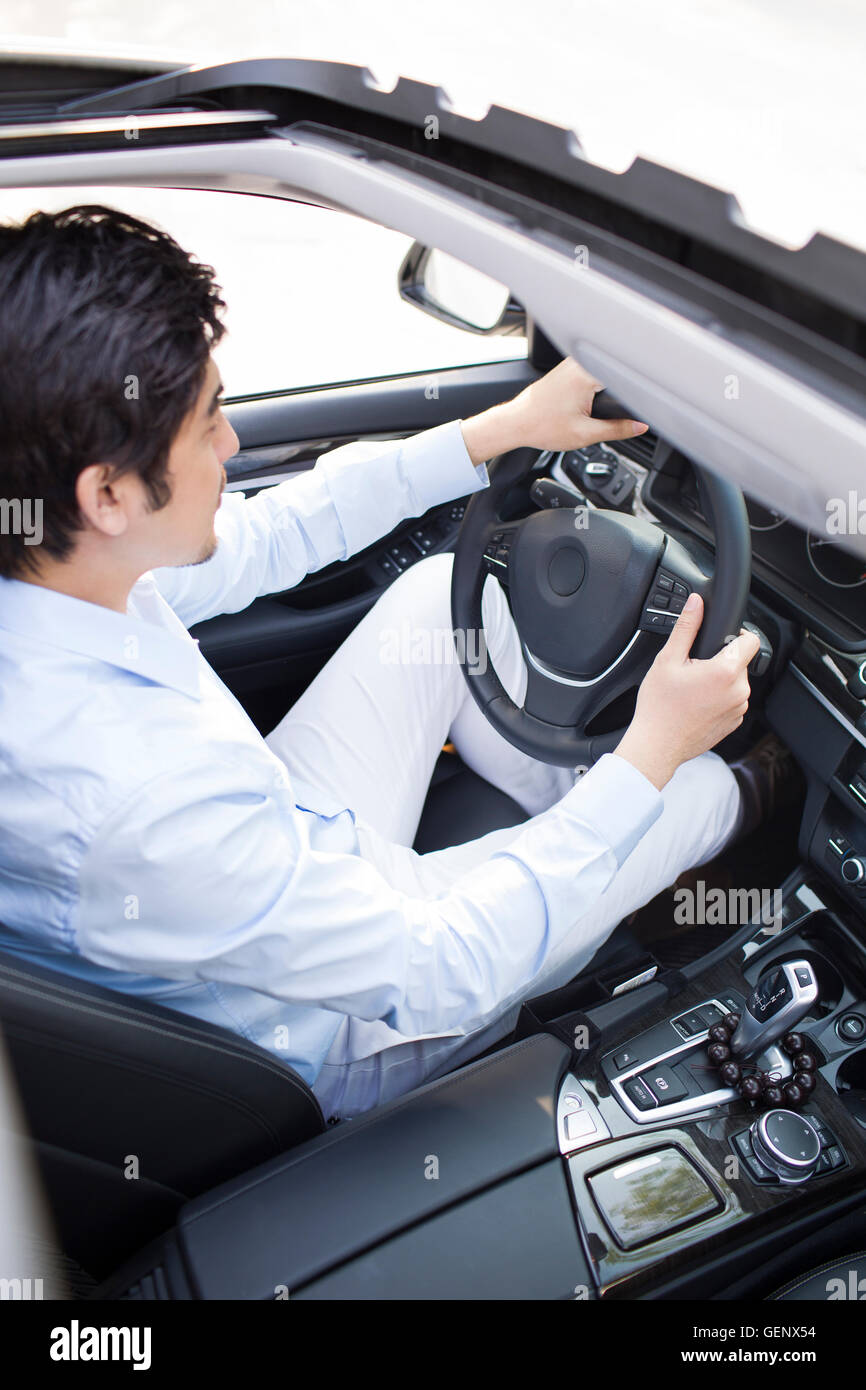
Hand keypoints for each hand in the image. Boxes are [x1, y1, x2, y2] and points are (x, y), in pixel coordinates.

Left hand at [459, 356, 647, 464]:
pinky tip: (599, 394)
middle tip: (634, 396)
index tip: (651, 389)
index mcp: (587, 373)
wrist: (515, 424)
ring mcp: (572, 362)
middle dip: (626, 383)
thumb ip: (618, 429)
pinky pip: (592, 369)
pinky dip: (599, 381)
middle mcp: (579, 362)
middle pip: (616, 366)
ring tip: (613, 397)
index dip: (640, 382)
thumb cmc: (541, 426)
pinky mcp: (567, 368)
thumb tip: (641, 427)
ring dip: (612, 381)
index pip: (624, 369)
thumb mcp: (585, 434)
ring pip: (604, 366)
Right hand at [614, 593, 760, 790]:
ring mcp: (739, 709)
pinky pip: (732, 701)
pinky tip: (696, 703)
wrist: (657, 746)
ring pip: (736, 682)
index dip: (737, 634)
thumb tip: (696, 603)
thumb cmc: (659, 707)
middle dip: (721, 660)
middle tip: (693, 670)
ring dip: (720, 680)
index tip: (720, 639)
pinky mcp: (734, 722)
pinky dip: (719, 698)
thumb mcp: (667, 660)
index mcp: (725, 671)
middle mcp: (739, 691)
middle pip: (741, 661)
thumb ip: (686, 627)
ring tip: (692, 689)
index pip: (751, 640)